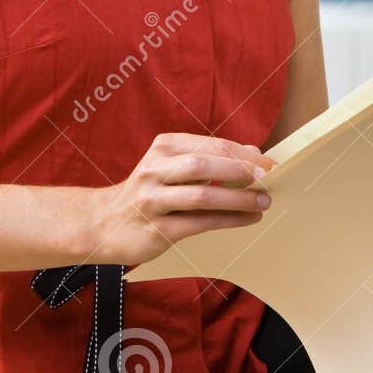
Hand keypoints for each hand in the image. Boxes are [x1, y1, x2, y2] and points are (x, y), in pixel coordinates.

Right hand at [86, 133, 275, 266]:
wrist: (104, 223)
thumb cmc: (148, 193)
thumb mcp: (172, 167)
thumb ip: (209, 159)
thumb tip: (255, 155)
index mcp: (163, 148)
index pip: (209, 144)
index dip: (242, 153)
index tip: (268, 163)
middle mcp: (155, 170)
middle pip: (203, 164)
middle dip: (241, 171)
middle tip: (268, 179)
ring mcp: (153, 200)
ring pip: (202, 195)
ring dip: (239, 198)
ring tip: (264, 202)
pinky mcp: (156, 229)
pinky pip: (199, 223)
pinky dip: (229, 220)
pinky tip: (248, 219)